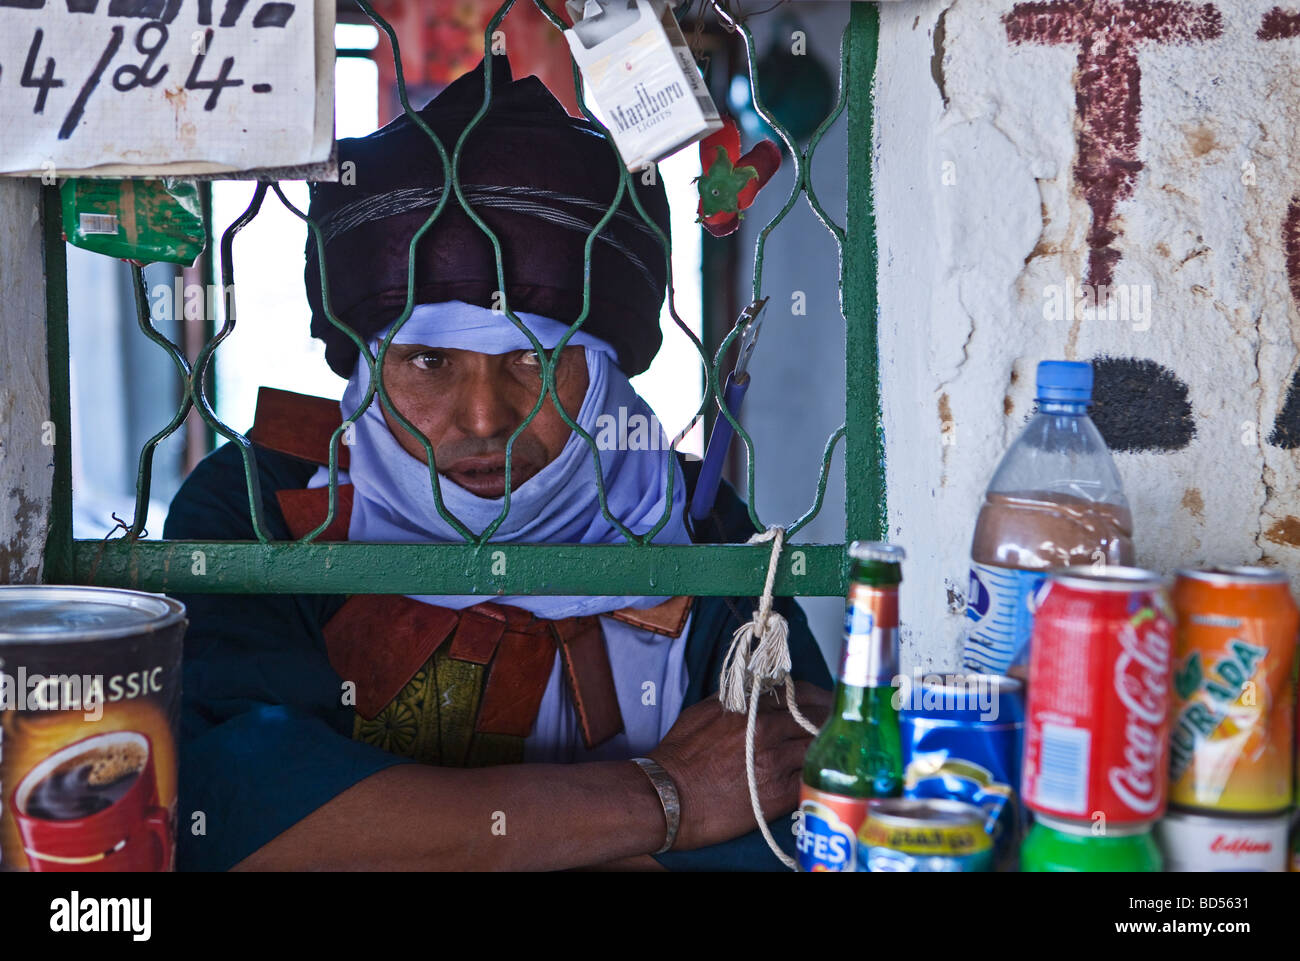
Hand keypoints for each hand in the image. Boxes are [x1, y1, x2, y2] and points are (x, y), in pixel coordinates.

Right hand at [647, 681, 830, 850]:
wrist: (670, 796)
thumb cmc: (682, 755)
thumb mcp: (705, 711)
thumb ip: (735, 698)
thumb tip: (754, 689)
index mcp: (753, 709)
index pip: (802, 694)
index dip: (818, 698)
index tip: (824, 702)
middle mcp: (769, 732)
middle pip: (819, 719)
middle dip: (830, 721)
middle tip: (838, 725)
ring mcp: (776, 763)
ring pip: (819, 748)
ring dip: (827, 748)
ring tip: (832, 751)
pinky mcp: (779, 793)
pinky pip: (811, 777)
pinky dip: (817, 773)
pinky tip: (820, 774)